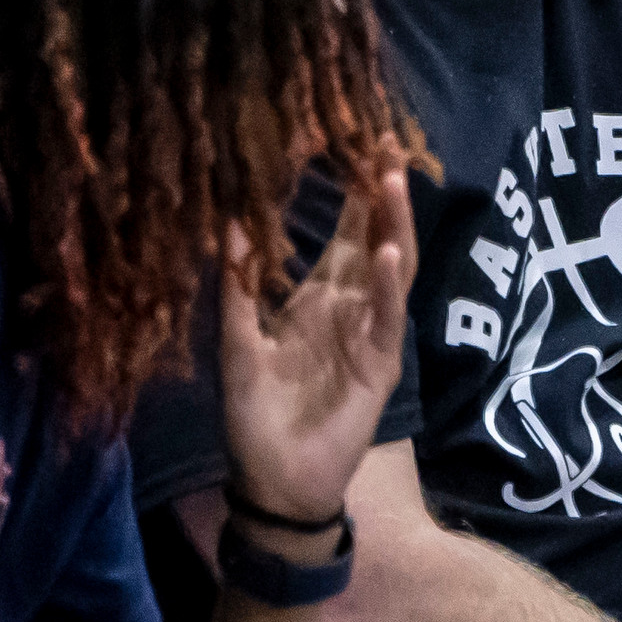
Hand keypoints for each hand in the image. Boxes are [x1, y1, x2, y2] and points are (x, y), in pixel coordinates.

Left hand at [220, 168, 414, 523]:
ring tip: (390, 181)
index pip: (342, 236)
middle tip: (389, 143)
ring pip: (391, 270)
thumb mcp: (236, 343)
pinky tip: (390, 253)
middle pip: (375, 240)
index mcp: (319, 299)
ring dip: (393, 225)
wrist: (275, 477)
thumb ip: (237, 287)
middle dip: (382, 195)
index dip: (350, 195)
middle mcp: (353, 308)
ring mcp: (372, 334)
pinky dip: (391, 286)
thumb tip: (227, 223)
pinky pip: (388, 318)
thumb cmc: (256, 415)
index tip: (356, 145)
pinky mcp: (380, 365)